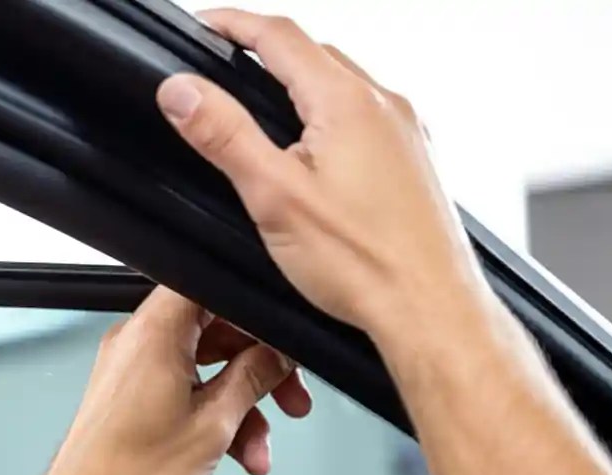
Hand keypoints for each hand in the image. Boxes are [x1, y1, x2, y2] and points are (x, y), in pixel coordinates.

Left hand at [32, 287, 310, 474]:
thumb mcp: (214, 423)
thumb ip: (254, 377)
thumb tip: (278, 354)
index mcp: (155, 331)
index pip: (213, 288)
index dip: (254, 310)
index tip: (282, 338)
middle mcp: (138, 339)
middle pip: (215, 329)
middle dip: (259, 367)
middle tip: (290, 396)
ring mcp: (131, 366)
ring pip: (205, 365)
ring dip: (240, 403)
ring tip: (259, 447)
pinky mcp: (129, 391)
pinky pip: (183, 386)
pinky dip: (211, 412)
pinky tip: (236, 451)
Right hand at [155, 9, 490, 335]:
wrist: (430, 310)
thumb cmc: (364, 264)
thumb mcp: (273, 195)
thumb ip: (223, 135)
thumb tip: (181, 90)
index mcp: (348, 102)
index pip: (279, 35)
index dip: (232, 24)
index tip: (201, 26)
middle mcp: (386, 105)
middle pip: (314, 53)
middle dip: (263, 49)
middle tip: (221, 60)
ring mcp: (407, 132)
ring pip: (343, 83)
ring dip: (299, 80)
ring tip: (260, 100)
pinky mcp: (415, 160)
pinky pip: (366, 114)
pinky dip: (329, 111)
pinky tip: (313, 147)